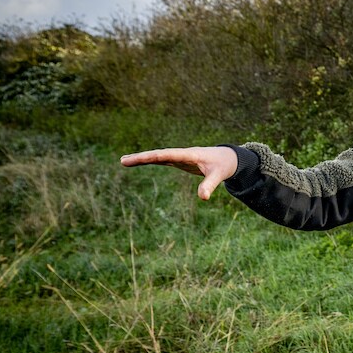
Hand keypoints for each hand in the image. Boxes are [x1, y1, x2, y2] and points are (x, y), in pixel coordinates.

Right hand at [120, 146, 238, 200]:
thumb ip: (210, 185)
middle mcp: (182, 154)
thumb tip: (203, 198)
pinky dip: (151, 161)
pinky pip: (162, 160)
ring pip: (158, 157)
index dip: (153, 156)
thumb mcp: (219, 175)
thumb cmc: (224, 165)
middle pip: (158, 154)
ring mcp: (180, 157)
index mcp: (190, 154)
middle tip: (123, 160)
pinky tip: (141, 162)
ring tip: (124, 161)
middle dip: (141, 157)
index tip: (139, 158)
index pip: (168, 155)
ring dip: (142, 159)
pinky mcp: (181, 161)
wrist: (229, 158)